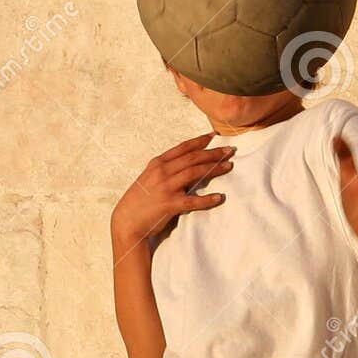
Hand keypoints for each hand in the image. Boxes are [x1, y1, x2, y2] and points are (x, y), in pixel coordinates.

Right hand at [111, 132, 233, 251]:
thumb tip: (186, 164)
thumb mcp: (150, 178)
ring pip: (195, 173)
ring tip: (229, 166)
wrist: (127, 221)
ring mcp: (166, 187)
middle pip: (193, 158)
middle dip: (213, 152)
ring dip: (214, 169)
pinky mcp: (170, 205)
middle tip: (230, 150)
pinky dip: (207, 199)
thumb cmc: (140, 201)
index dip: (200, 141)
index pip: (183, 148)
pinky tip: (220, 197)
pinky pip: (193, 201)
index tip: (214, 136)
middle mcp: (162, 172)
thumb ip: (166, 170)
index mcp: (158, 164)